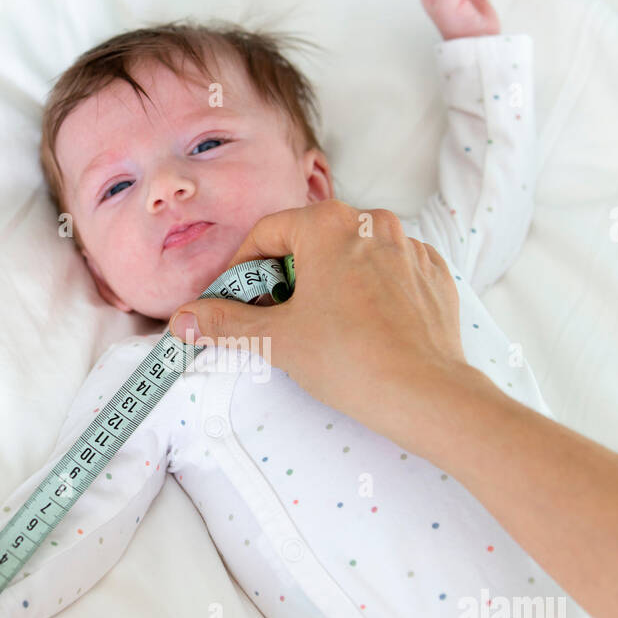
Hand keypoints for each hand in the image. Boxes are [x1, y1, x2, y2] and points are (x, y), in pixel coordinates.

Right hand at [168, 200, 474, 450]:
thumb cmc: (350, 360)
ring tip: (320, 326)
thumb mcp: (275, 339)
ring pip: (353, 256)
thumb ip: (224, 323)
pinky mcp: (433, 276)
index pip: (268, 232)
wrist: (426, 394)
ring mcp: (409, 248)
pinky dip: (370, 292)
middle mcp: (373, 223)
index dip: (242, 267)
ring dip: (329, 282)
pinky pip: (390, 273)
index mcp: (329, 225)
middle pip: (311, 240)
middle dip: (287, 275)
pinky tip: (362, 328)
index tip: (234, 299)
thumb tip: (184, 319)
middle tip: (274, 317)